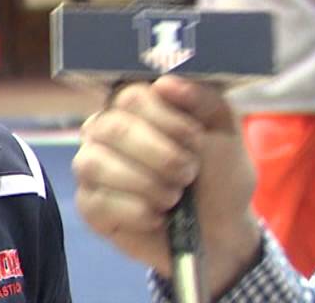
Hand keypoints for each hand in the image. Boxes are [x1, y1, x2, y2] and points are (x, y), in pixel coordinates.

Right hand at [73, 77, 261, 293]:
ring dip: (147, 184)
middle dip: (160, 156)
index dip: (167, 119)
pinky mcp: (89, 205)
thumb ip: (202, 98)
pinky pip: (97, 202)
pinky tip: (157, 216)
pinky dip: (137, 213)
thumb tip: (165, 84)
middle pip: (112, 128)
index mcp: (134, 106)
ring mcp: (92, 167)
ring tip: (173, 196)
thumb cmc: (219, 175)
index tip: (195, 139)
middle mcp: (104, 131)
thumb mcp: (224, 130)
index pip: (131, 96)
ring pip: (95, 163)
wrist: (222, 230)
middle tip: (188, 173)